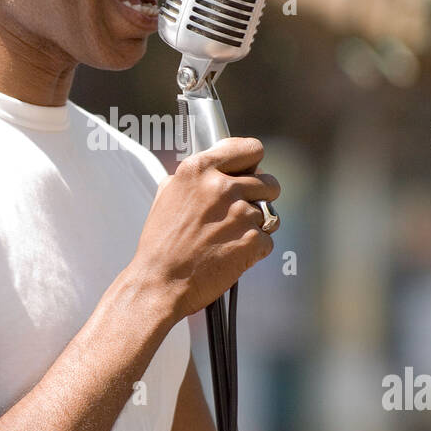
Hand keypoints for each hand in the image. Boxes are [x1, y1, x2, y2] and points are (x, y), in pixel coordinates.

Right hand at [131, 137, 280, 320]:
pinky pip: (268, 240)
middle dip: (260, 197)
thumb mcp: (167, 195)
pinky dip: (255, 249)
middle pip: (268, 181)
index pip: (249, 149)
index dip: (252, 162)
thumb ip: (195, 177)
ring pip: (270, 213)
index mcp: (199, 170)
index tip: (250, 170)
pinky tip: (232, 253)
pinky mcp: (252, 240)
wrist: (160, 282)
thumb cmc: (161, 245)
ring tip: (230, 238)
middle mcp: (221, 187)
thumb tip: (215, 169)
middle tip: (241, 212)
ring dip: (256, 225)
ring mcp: (240, 213)